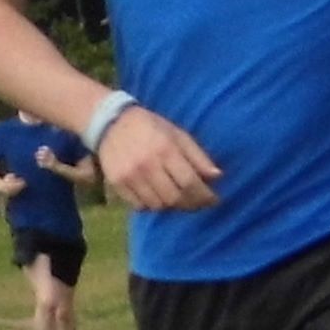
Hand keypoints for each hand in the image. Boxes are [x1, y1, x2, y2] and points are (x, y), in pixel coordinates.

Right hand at [93, 102, 220, 212]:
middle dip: (190, 204)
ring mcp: (130, 176)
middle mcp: (147, 165)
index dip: (204, 196)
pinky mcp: (117, 184)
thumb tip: (217, 177)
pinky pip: (140, 206)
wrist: (112, 123)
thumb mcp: (178, 135)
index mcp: (166, 150)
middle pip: (174, 198)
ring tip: (178, 198)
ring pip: (157, 205)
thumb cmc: (151, 128)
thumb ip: (198, 156)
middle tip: (198, 203)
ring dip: (172, 206)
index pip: (190, 182)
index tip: (213, 200)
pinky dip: (152, 205)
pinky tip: (158, 196)